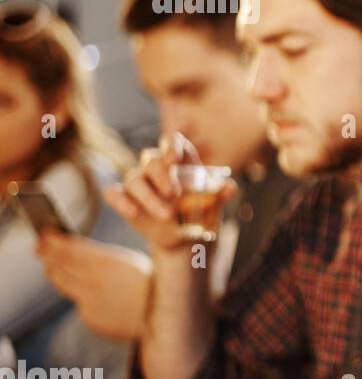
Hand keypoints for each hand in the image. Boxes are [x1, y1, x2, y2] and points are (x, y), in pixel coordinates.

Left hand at [35, 232, 151, 341]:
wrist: (166, 317)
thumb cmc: (150, 284)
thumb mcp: (128, 261)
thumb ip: (99, 257)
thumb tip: (70, 249)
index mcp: (108, 264)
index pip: (69, 248)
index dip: (52, 240)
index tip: (45, 232)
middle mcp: (95, 282)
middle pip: (59, 264)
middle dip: (47, 253)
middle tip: (40, 245)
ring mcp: (90, 302)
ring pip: (62, 283)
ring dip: (55, 271)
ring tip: (52, 264)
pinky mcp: (91, 318)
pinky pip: (78, 302)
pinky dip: (78, 294)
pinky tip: (86, 289)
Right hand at [103, 133, 232, 252]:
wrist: (185, 236)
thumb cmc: (201, 211)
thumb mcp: (214, 203)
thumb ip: (221, 193)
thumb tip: (230, 188)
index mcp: (180, 160)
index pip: (172, 142)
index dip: (171, 146)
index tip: (174, 158)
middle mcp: (157, 167)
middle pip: (152, 160)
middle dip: (162, 176)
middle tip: (174, 193)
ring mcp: (139, 182)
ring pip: (134, 178)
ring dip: (149, 196)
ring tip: (167, 215)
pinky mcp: (125, 199)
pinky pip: (114, 193)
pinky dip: (120, 200)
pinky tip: (132, 211)